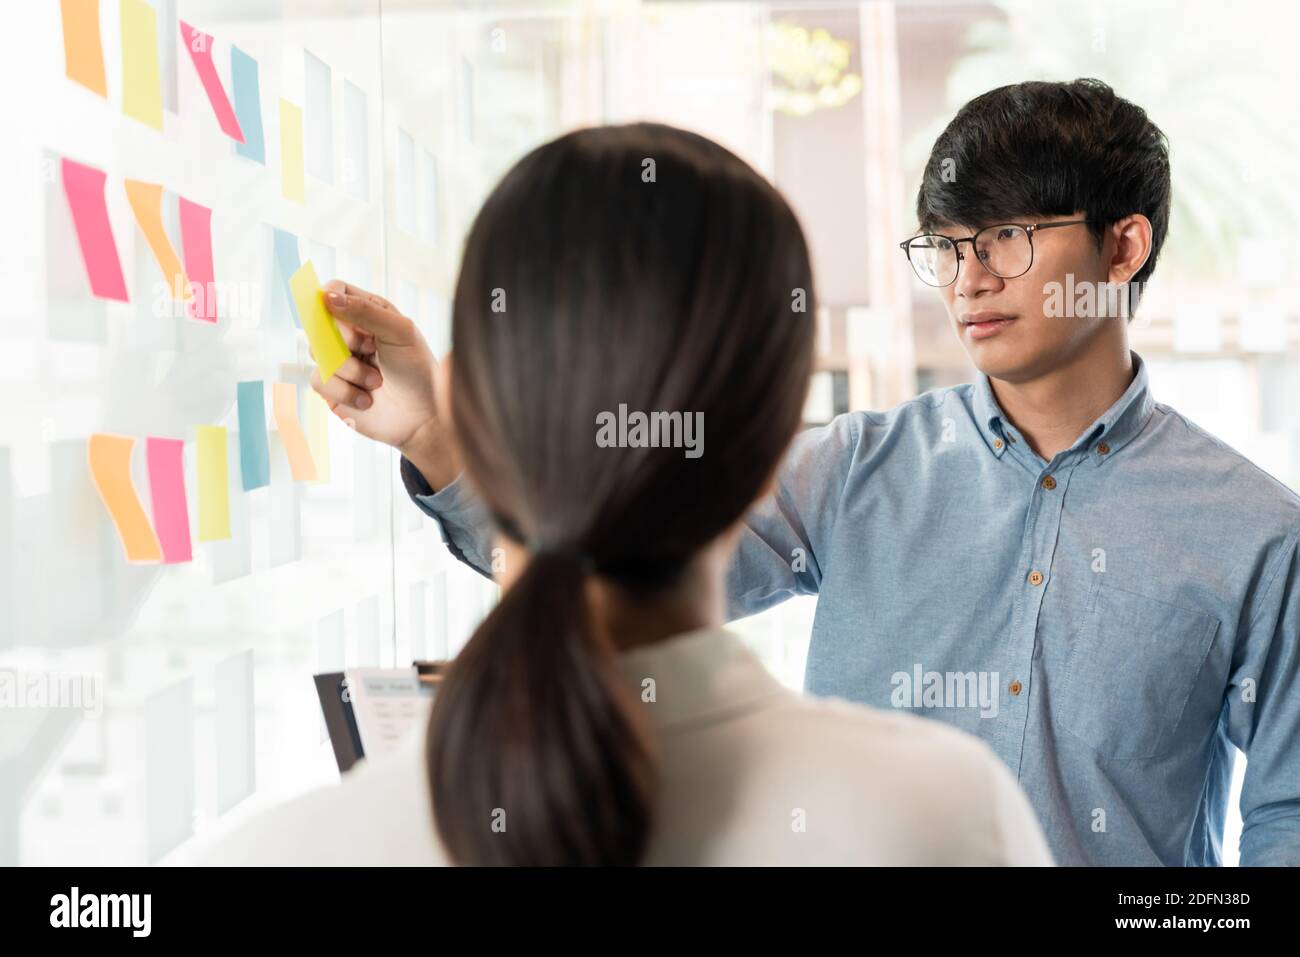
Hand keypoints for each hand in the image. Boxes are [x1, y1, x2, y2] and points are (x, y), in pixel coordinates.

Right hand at [310, 280, 460, 488]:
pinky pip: (319, 380)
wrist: (423, 419)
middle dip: (346, 339)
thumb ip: (366, 311)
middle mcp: (350, 334)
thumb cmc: (418, 372)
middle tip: (372, 350)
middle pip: (319, 321)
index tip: (333, 305)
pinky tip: (367, 399)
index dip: (329, 297)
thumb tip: (327, 296)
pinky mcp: (332, 387)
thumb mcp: (400, 332)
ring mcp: (338, 360)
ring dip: (350, 368)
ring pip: (317, 352)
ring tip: (377, 381)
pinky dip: (345, 391)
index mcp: (368, 313)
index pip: (335, 291)